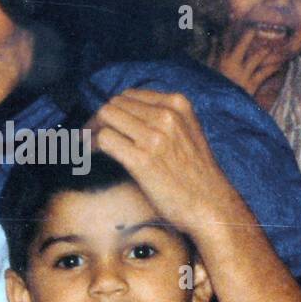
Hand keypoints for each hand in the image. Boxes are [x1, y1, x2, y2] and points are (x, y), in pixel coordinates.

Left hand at [88, 88, 250, 240]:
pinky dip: (92, 147)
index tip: (104, 126)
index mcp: (178, 104)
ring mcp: (155, 136)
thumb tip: (124, 116)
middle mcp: (167, 115)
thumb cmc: (196, 176)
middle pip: (114, 104)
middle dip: (98, 120)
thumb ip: (162, 119)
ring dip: (92, 132)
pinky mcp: (143, 159)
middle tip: (90, 138)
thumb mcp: (187, 132)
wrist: (211, 206)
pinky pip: (105, 140)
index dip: (113, 111)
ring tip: (89, 148)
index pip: (129, 96)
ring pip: (106, 117)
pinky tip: (92, 157)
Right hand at [211, 24, 289, 106]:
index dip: (231, 25)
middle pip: (243, 42)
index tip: (236, 14)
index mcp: (218, 59)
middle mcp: (230, 64)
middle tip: (261, 22)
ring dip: (266, 48)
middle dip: (252, 31)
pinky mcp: (250, 85)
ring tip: (276, 40)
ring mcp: (241, 74)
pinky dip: (272, 67)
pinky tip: (280, 62)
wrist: (217, 109)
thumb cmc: (211, 88)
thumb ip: (212, 53)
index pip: (225, 37)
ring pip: (257, 56)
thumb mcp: (207, 70)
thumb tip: (214, 37)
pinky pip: (264, 73)